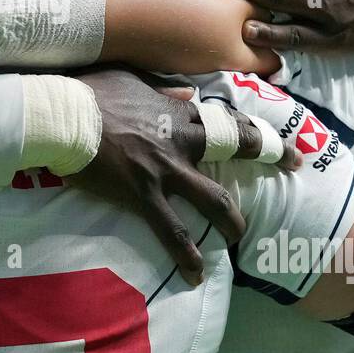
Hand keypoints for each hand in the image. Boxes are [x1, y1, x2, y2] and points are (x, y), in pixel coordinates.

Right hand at [68, 67, 298, 284]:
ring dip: (232, 218)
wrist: (63, 116)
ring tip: (241, 235)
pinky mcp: (143, 195)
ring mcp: (165, 170)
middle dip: (267, 155)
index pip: (225, 118)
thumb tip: (186, 96)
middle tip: (290, 164)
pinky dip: (184, 253)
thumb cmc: (90, 92)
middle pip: (233, 146)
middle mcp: (180, 140)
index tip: (275, 132)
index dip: (253, 125)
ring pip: (212, 198)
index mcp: (176, 111)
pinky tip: (195, 273)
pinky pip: (170, 229)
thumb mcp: (131, 79)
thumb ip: (161, 90)